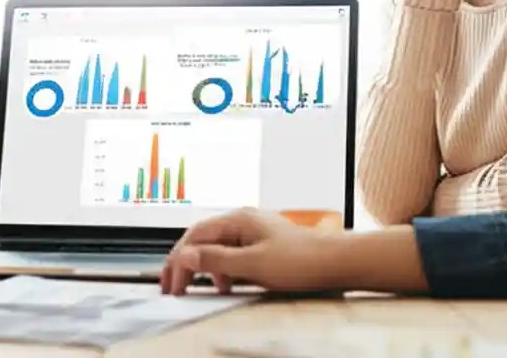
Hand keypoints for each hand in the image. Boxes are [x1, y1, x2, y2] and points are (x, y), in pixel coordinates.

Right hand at [160, 208, 342, 295]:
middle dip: (184, 262)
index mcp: (238, 220)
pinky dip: (220, 269)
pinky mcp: (261, 244)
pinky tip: (225, 285)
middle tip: (172, 286)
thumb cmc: (300, 259)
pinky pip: (231, 253)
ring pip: (215, 247)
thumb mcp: (252, 264)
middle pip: (202, 239)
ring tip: (195, 288)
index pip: (195, 236)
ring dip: (202, 267)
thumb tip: (185, 257)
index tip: (171, 283)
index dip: (178, 260)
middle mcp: (243, 221)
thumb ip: (216, 261)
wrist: (335, 261)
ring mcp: (252, 231)